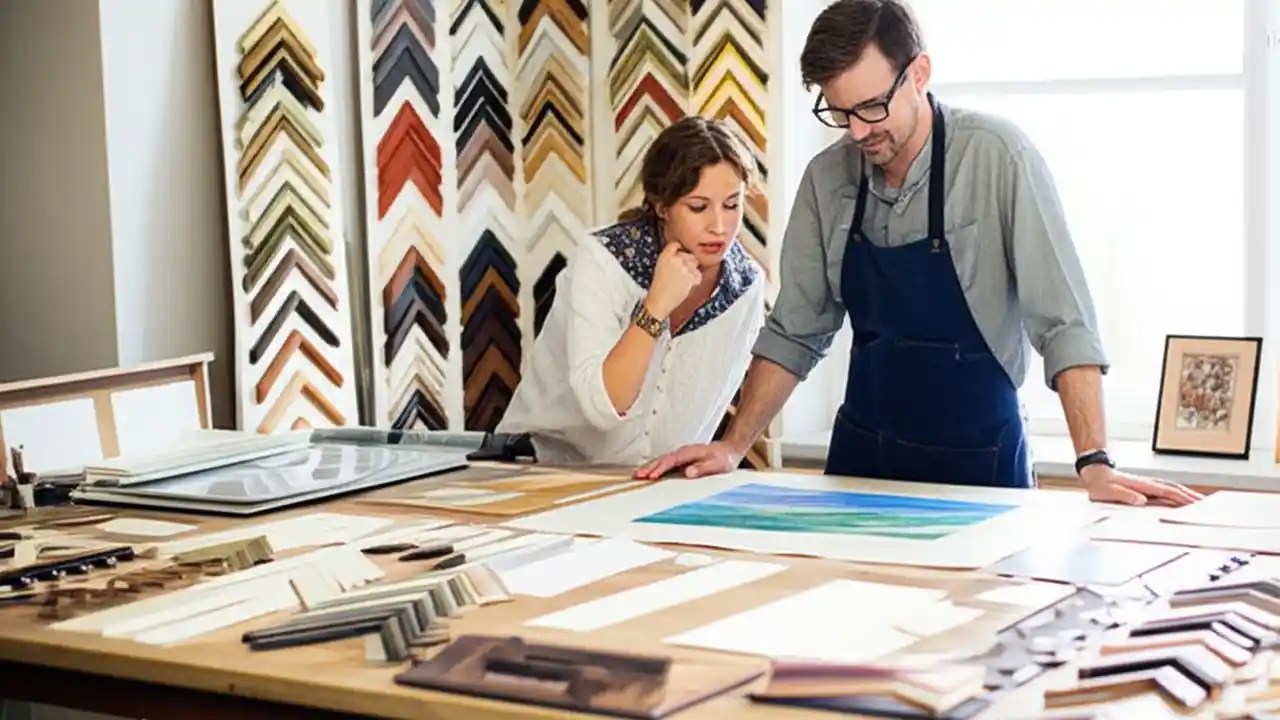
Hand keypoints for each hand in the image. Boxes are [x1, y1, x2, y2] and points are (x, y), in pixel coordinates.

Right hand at [634, 441, 742, 479]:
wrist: (729, 450)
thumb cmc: (724, 459)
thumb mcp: (717, 465)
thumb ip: (703, 468)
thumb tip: (688, 472)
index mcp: (690, 452)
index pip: (671, 461)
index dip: (660, 468)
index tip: (651, 477)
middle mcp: (683, 452)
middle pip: (662, 459)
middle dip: (648, 467)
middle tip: (636, 476)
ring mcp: (681, 455)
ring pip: (661, 460)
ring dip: (649, 467)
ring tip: (636, 475)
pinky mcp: (681, 459)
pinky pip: (665, 463)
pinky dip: (655, 468)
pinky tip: (648, 474)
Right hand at [645, 242, 700, 318]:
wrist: (660, 300)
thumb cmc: (659, 285)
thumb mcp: (660, 266)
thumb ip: (671, 257)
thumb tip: (683, 252)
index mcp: (665, 255)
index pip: (676, 244)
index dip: (679, 249)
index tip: (680, 253)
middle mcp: (676, 259)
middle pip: (688, 254)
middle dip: (687, 262)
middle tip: (680, 272)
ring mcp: (685, 268)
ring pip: (695, 263)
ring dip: (691, 269)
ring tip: (683, 279)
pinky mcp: (691, 277)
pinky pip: (698, 274)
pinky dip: (695, 279)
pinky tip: (686, 284)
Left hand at [1079, 465, 1203, 506]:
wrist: (1095, 473)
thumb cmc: (1101, 485)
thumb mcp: (1108, 492)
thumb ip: (1124, 496)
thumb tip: (1141, 500)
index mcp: (1143, 486)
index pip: (1169, 492)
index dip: (1184, 499)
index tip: (1196, 505)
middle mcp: (1150, 485)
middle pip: (1177, 490)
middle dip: (1193, 498)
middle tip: (1209, 507)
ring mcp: (1149, 486)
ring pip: (1174, 490)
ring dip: (1188, 497)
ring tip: (1202, 506)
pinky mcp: (1147, 490)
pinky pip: (1167, 493)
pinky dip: (1178, 497)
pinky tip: (1183, 503)